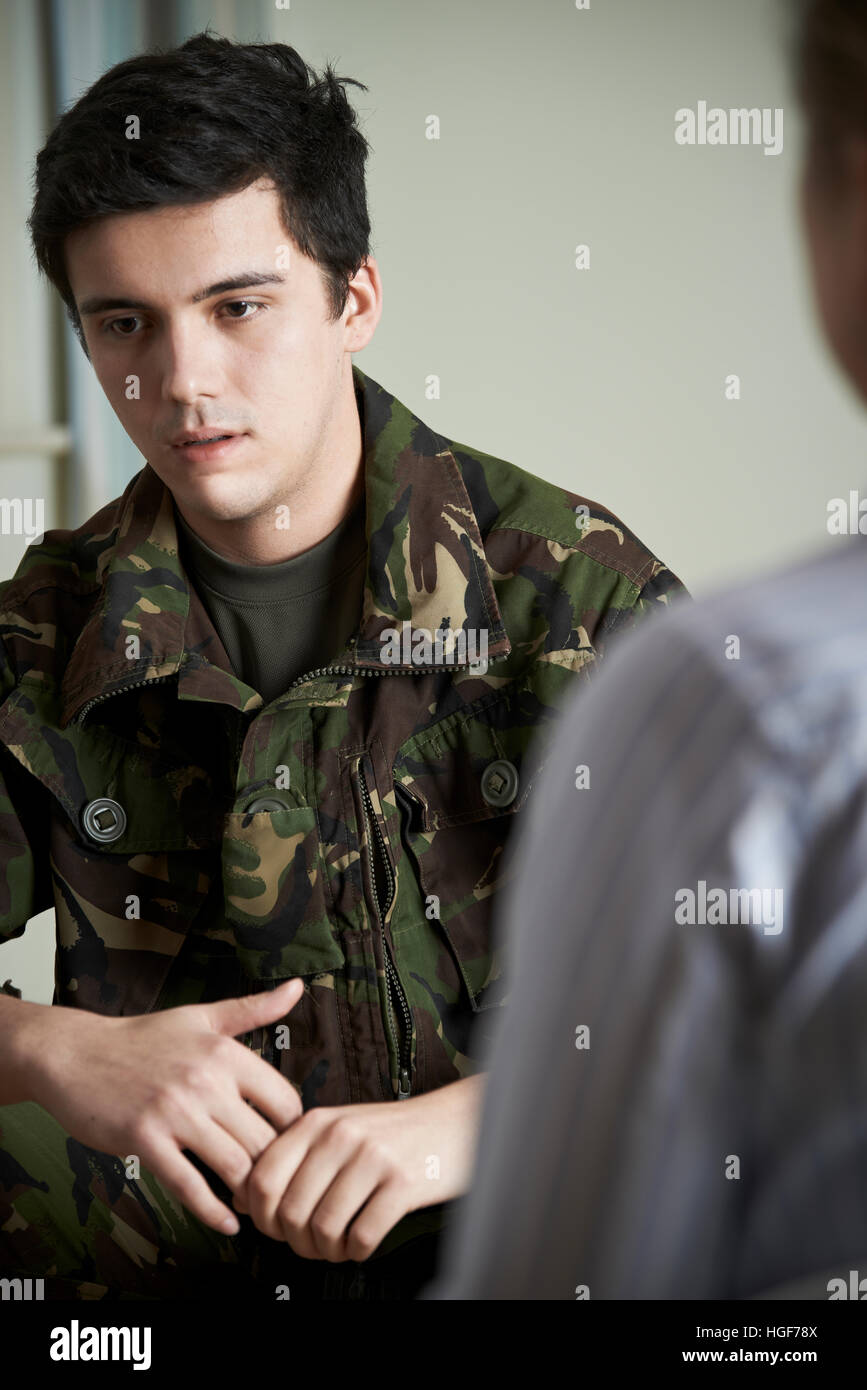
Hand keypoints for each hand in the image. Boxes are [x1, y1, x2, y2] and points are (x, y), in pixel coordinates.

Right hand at [28, 978, 304, 1234]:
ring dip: (250, 1193)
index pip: (285, 1101)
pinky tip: (227, 1224)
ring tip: (255, 1205)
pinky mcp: (144, 1138)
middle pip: (265, 1141)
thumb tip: (297, 987)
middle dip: (277, 1170)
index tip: (291, 1149)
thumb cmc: (142, 1037)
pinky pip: (188, 1185)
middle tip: (279, 1188)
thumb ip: (253, 1008)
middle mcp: (205, 1081)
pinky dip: (213, 1211)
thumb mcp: (202, 1017)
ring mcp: (175, 1111)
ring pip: (234, 1166)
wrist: (75, 1053)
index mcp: (226, 1052)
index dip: (295, 1132)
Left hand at [233, 1074, 484, 1261]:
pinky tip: (364, 1241)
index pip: (261, 1179)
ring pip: (322, 1229)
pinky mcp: (401, 1183)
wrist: (456, 1122)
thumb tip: (245, 1199)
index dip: (262, 1216)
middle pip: (290, 1212)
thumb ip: (294, 1156)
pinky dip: (357, 1252)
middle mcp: (340, 1136)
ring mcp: (371, 1158)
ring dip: (327, 1251)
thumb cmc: (394, 1132)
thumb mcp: (338, 1129)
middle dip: (296, 1242)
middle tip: (312, 1243)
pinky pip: (361, 1237)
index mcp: (316, 1122)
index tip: (277, 1227)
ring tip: (339, 1245)